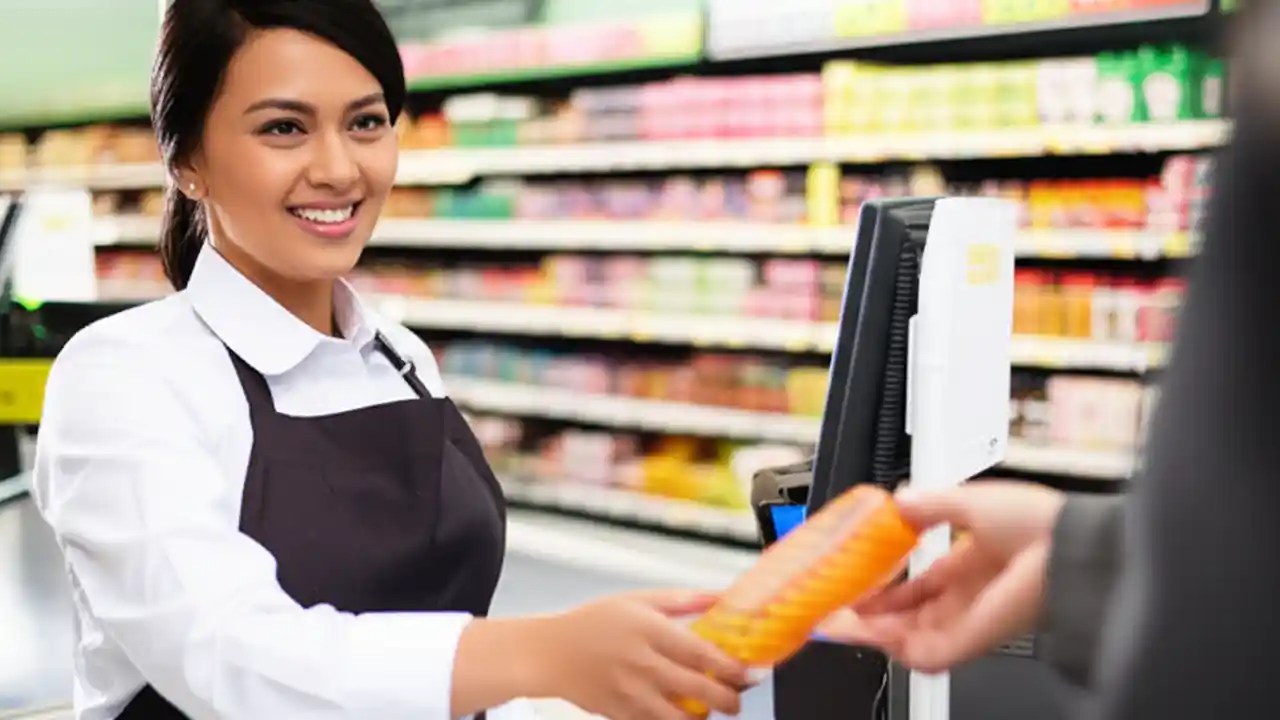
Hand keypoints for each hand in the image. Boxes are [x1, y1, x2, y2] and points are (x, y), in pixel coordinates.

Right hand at [528, 590, 748, 719]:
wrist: (550, 653)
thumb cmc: (595, 622)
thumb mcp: (639, 600)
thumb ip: (684, 600)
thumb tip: (722, 597)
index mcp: (650, 630)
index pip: (703, 654)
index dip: (733, 668)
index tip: (750, 673)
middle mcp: (642, 664)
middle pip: (700, 690)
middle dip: (728, 699)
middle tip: (736, 697)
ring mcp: (631, 693)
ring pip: (681, 718)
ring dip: (703, 717)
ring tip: (708, 709)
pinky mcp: (620, 714)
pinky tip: (680, 714)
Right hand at [819, 481, 1065, 672]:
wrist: (1070, 546)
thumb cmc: (1039, 523)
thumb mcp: (970, 500)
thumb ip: (930, 504)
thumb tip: (897, 500)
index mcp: (971, 566)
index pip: (917, 586)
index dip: (884, 587)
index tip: (856, 579)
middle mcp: (968, 598)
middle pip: (907, 617)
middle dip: (869, 614)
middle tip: (836, 605)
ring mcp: (967, 622)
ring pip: (908, 640)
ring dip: (870, 632)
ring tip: (838, 620)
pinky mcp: (969, 641)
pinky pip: (922, 655)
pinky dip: (890, 646)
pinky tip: (865, 630)